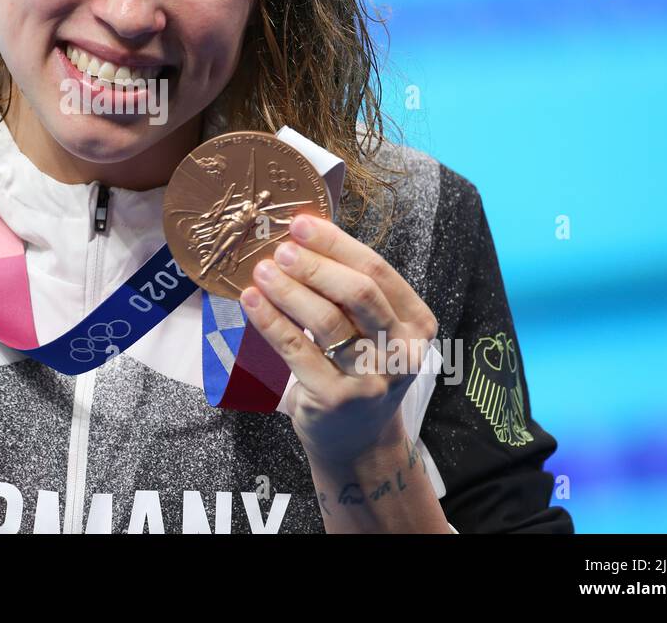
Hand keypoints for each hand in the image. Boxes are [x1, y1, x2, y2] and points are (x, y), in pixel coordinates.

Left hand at [240, 213, 438, 467]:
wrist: (358, 443)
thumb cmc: (358, 371)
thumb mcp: (370, 331)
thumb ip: (348, 290)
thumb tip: (302, 236)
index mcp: (416, 322)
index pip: (377, 270)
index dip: (336, 243)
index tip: (301, 223)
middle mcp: (402, 350)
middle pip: (358, 292)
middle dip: (315, 264)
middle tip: (280, 248)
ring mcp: (372, 378)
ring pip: (327, 320)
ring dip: (289, 289)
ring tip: (261, 270)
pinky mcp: (337, 398)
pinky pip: (296, 349)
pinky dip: (270, 320)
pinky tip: (251, 301)